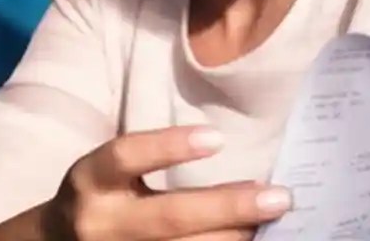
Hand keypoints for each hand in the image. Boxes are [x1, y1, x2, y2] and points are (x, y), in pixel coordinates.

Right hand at [42, 126, 291, 240]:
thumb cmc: (100, 199)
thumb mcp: (110, 174)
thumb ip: (154, 163)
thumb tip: (232, 158)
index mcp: (90, 182)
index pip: (125, 156)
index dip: (168, 146)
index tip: (218, 138)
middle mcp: (100, 224)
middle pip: (169, 216)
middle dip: (228, 205)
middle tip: (278, 196)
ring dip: (233, 240)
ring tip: (272, 225)